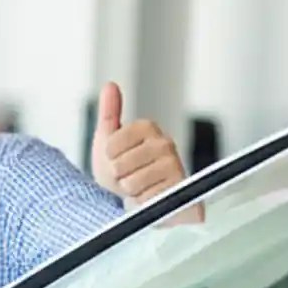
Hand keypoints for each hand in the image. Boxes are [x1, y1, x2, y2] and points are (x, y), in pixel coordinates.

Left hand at [91, 82, 188, 207]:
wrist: (139, 202)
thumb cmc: (122, 171)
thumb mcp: (108, 141)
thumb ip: (109, 114)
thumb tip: (110, 85)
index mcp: (147, 128)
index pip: (111, 144)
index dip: (107, 158)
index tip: (116, 159)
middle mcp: (165, 143)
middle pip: (119, 165)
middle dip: (117, 177)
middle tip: (128, 176)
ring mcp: (174, 166)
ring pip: (131, 182)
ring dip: (129, 190)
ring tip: (138, 187)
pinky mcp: (180, 189)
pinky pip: (146, 198)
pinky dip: (142, 202)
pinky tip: (150, 197)